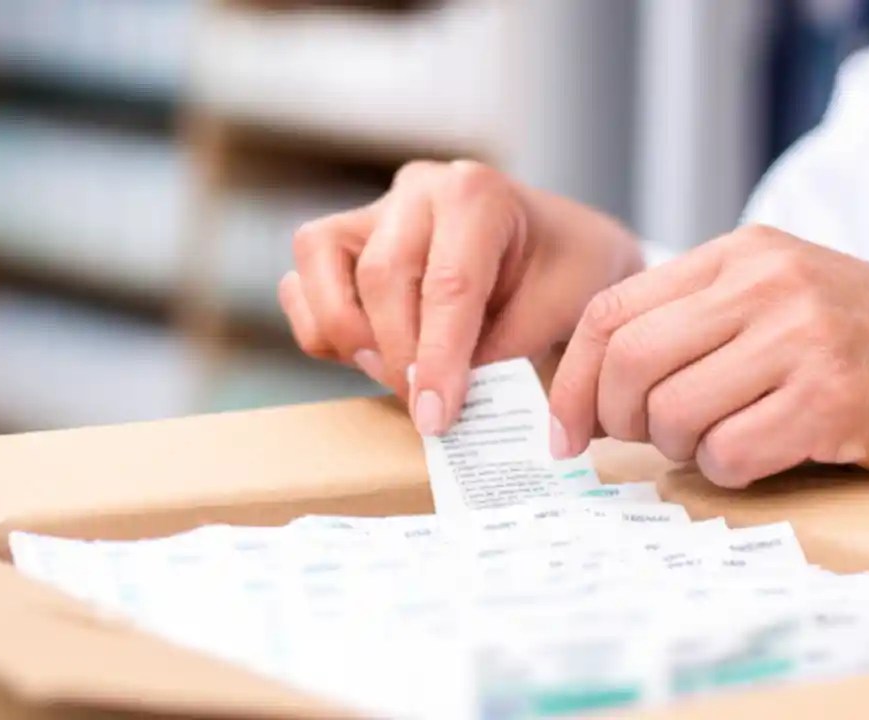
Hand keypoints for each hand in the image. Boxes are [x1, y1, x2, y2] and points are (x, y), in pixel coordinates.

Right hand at [279, 160, 642, 434]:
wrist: (561, 247)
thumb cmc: (567, 270)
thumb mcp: (562, 307)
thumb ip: (501, 350)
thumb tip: (438, 397)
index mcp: (477, 194)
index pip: (447, 285)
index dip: (437, 359)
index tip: (436, 417)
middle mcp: (418, 190)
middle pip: (380, 277)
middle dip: (399, 358)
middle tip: (428, 412)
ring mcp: (374, 211)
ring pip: (320, 266)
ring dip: (351, 338)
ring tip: (400, 379)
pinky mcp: (344, 240)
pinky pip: (301, 283)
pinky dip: (323, 329)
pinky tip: (374, 356)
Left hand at [548, 225, 868, 519]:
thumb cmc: (866, 339)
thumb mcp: (780, 292)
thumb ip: (697, 319)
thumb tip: (597, 388)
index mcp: (741, 252)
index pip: (612, 309)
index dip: (574, 379)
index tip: (568, 430)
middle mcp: (766, 284)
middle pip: (630, 361)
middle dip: (618, 418)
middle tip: (642, 441)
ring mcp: (801, 338)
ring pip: (674, 412)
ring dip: (679, 448)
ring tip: (718, 442)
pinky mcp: (831, 399)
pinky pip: (730, 452)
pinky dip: (728, 469)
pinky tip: (760, 456)